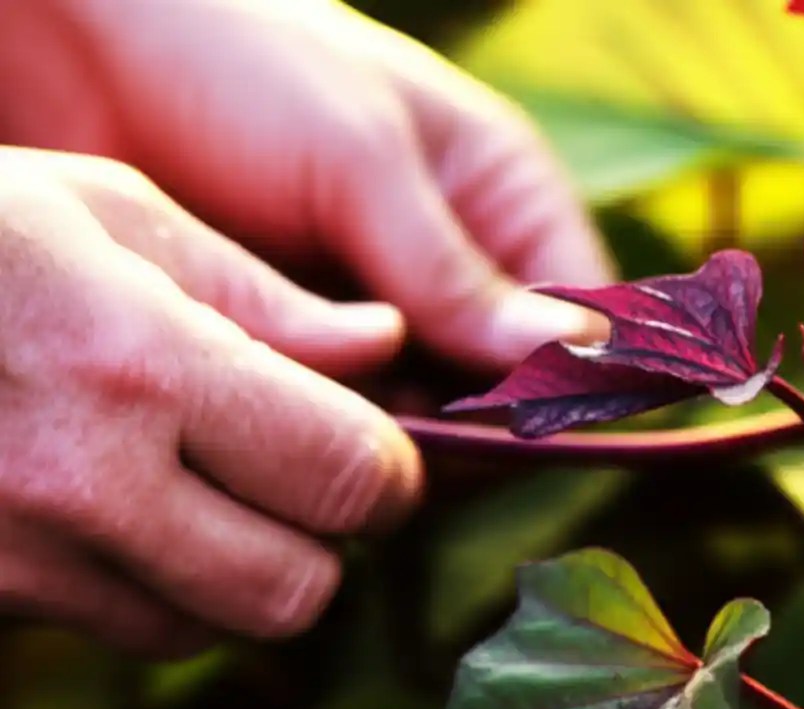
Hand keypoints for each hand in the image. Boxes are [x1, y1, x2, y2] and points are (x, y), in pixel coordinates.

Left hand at [0, 0, 612, 368]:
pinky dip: (325, 425)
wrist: (89, 49)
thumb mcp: (364, 159)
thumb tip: (570, 356)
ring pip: (423, 413)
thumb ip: (456, 270)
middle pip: (503, 384)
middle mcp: (453, 266)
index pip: (579, 314)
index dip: (566, 378)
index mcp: (501, 199)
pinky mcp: (308, 344)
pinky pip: (344, 414)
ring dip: (389, 429)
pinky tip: (283, 408)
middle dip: (465, 419)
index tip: (518, 426)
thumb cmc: (247, 63)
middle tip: (401, 430)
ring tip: (325, 406)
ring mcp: (378, 312)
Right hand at [0, 146, 422, 655]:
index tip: (381, 453)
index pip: (344, 474)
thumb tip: (378, 343)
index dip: (388, 473)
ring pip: (205, 627)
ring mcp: (15, 557)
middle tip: (303, 479)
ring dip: (238, 572)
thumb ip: (261, 295)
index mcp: (141, 366)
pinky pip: (113, 629)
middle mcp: (81, 481)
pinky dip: (153, 591)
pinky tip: (127, 511)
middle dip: (324, 540)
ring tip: (204, 487)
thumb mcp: (109, 216)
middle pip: (293, 588)